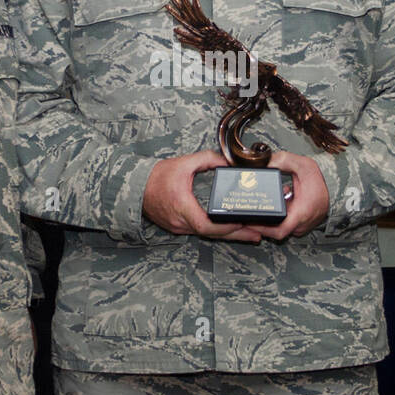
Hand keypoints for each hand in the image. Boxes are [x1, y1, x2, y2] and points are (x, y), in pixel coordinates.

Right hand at [142, 151, 262, 242]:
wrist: (136, 187)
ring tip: (251, 234)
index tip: (241, 221)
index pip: (205, 224)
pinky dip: (217, 231)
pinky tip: (231, 230)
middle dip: (236, 235)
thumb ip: (208, 159)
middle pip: (212, 234)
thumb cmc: (157, 176)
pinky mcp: (179, 228)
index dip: (225, 226)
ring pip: (208, 235)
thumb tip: (228, 161)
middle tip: (257, 235)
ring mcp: (179, 227)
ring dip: (229, 235)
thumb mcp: (184, 163)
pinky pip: (201, 232)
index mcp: (181, 206)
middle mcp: (180, 221)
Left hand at [254, 150, 328, 241]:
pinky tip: (275, 207)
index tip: (250, 221)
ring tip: (260, 207)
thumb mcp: (302, 164)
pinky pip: (284, 226)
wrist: (333, 189)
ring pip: (279, 228)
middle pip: (275, 232)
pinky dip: (277, 217)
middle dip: (260, 223)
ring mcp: (301, 227)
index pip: (280, 231)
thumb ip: (283, 160)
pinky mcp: (300, 226)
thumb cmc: (318, 180)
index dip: (262, 228)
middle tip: (247, 213)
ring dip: (269, 219)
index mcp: (302, 212)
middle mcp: (301, 223)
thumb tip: (264, 161)